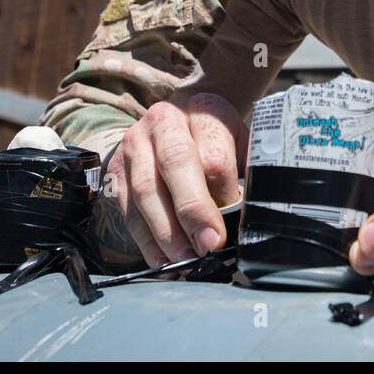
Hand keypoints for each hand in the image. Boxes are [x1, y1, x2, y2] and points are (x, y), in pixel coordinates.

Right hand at [108, 93, 246, 267]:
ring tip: (185, 262)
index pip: (212, 155)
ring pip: (146, 191)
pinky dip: (145, 241)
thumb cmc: (216, 139)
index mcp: (202, 110)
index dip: (222, 194)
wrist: (180, 118)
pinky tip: (163, 262)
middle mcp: (163, 121)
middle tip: (208, 247)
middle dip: (192, 212)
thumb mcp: (239, 141)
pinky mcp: (116, 170)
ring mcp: (134, 144)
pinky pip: (128, 210)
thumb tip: (256, 212)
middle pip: (175, 165)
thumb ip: (250, 169)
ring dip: (166, 233)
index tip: (230, 225)